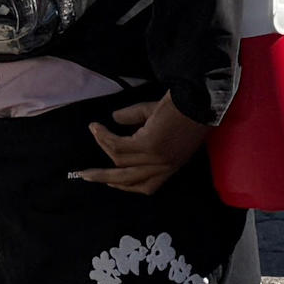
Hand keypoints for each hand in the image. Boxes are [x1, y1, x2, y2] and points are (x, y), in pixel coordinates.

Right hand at [73, 96, 211, 194]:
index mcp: (171, 165)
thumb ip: (136, 119)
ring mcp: (157, 158)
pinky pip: (118, 146)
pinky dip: (104, 137)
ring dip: (102, 145)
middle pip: (129, 180)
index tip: (110, 181)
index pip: (147, 186)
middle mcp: (164, 166)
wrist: (199, 97)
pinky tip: (97, 127)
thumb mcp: (159, 118)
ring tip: (94, 131)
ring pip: (120, 160)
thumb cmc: (185, 105)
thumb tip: (115, 118)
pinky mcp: (149, 145)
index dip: (126, 185)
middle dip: (104, 177)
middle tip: (84, 175)